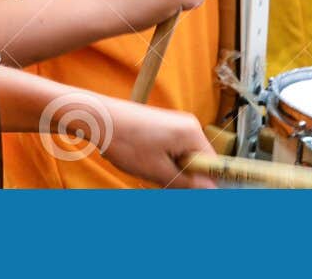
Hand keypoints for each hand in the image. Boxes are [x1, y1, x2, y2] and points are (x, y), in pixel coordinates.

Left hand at [90, 94, 218, 188]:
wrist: (99, 118)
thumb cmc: (126, 140)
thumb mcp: (158, 170)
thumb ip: (186, 183)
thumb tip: (210, 191)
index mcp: (192, 133)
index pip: (212, 164)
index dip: (203, 183)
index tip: (191, 194)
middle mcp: (187, 125)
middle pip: (197, 161)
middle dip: (182, 176)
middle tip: (162, 181)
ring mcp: (174, 123)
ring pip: (182, 157)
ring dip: (169, 170)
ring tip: (147, 167)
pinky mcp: (162, 125)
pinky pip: (172, 150)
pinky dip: (161, 161)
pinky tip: (143, 160)